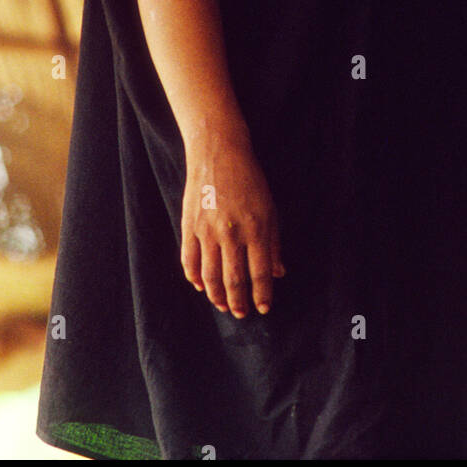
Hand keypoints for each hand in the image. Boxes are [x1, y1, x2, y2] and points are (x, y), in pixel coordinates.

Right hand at [180, 137, 284, 317]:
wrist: (218, 153)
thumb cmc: (249, 179)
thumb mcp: (270, 207)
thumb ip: (273, 242)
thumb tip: (278, 272)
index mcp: (256, 228)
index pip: (260, 272)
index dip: (262, 294)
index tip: (263, 308)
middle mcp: (232, 233)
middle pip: (234, 279)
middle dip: (238, 302)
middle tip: (241, 313)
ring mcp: (207, 231)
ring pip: (210, 276)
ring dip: (216, 295)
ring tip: (223, 305)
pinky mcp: (189, 226)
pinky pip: (189, 260)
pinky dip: (194, 277)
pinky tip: (200, 286)